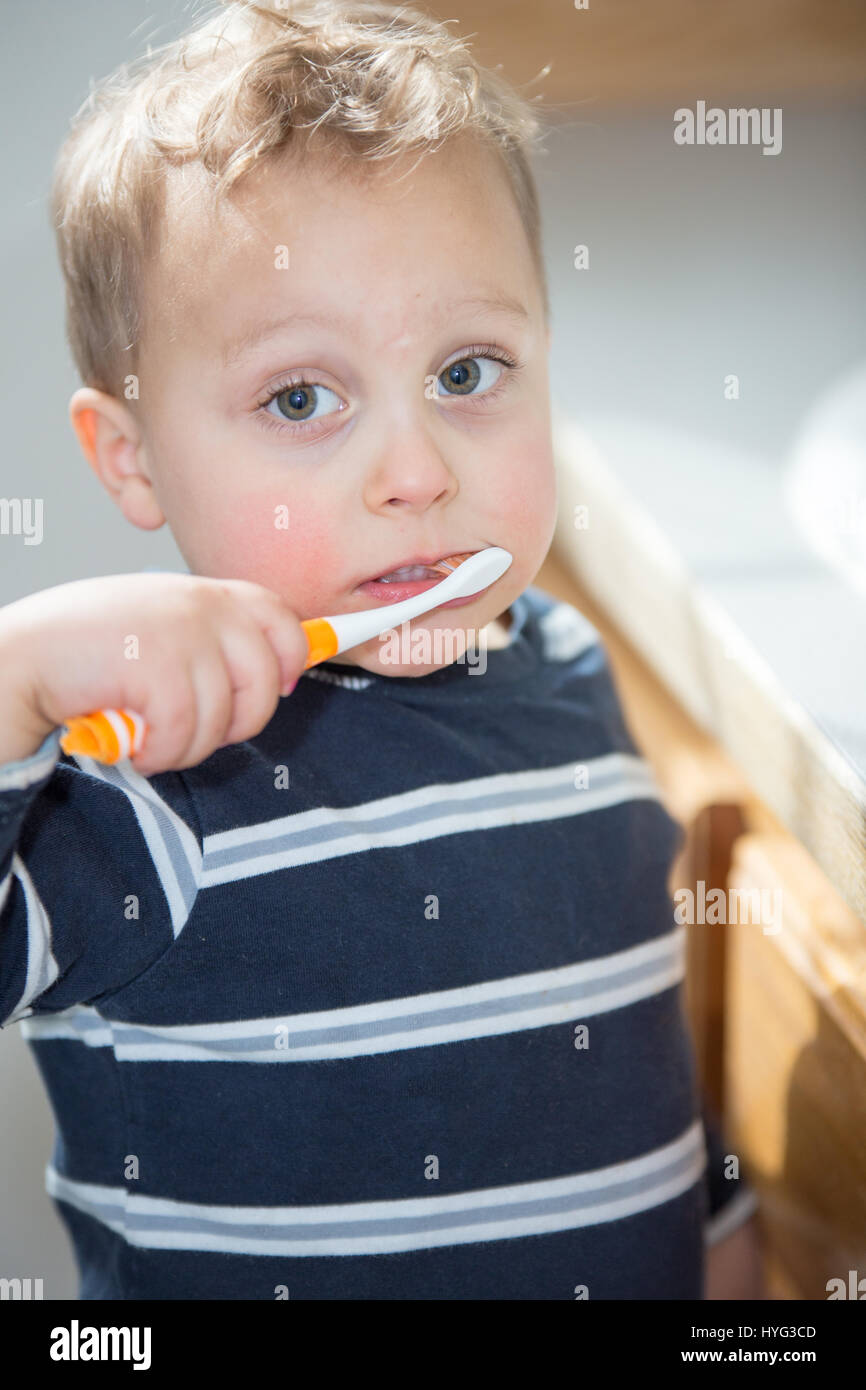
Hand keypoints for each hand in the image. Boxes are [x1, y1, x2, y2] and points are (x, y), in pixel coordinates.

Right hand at [0, 573, 307, 774]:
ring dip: (189, 747)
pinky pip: (187, 733)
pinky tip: (136, 745)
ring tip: (151, 738)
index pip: (279, 616)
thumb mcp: (157, 626)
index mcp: (203, 592)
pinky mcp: (158, 668)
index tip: (283, 687)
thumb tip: (281, 674)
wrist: (21, 658)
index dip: (291, 658)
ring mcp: (181, 633)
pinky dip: (162, 753)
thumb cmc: (84, 651)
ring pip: (226, 717)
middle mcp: (199, 605)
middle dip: (239, 723)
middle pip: (265, 680)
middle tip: (195, 733)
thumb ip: (208, 637)